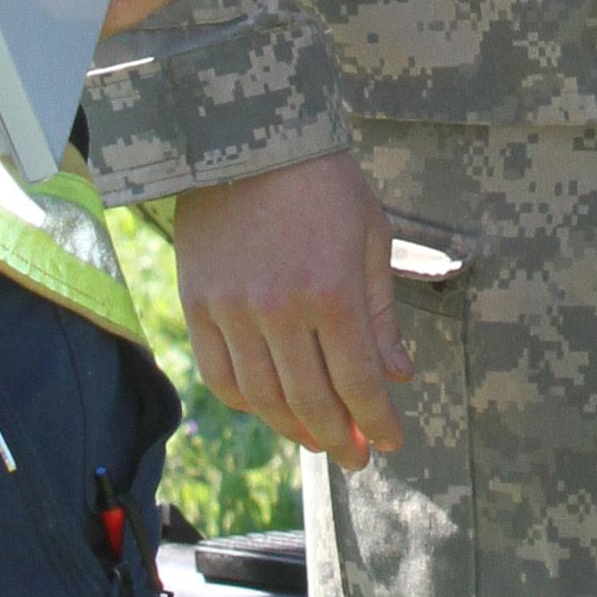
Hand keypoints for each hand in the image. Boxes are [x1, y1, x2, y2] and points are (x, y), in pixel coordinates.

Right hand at [174, 153, 411, 467]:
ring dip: (294, 429)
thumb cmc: (323, 183)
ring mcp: (233, 311)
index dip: (376, 421)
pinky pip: (219, 376)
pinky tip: (269, 407)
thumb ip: (381, 313)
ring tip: (317, 439)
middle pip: (311, 401)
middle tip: (356, 459)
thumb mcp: (370, 238)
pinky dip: (246, 403)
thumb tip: (397, 375)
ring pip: (263, 398)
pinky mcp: (198, 305)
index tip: (389, 443)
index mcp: (332, 293)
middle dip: (340, 439)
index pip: (358, 383)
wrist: (248, 137)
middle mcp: (279, 311)